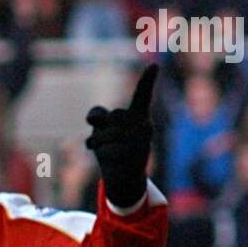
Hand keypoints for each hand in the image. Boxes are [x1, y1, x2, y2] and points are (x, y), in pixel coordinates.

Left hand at [85, 64, 157, 209]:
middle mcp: (144, 126)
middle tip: (104, 142)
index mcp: (139, 116)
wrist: (124, 181)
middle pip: (112, 115)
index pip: (142, 96)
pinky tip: (111, 162)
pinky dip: (102, 155)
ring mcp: (141, 142)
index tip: (155, 66)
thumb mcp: (102, 129)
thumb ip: (98, 116)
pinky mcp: (134, 158)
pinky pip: (108, 151)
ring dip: (97, 143)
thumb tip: (93, 117)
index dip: (147, 81)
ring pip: (107, 133)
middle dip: (100, 128)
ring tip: (106, 152)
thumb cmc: (112, 149)